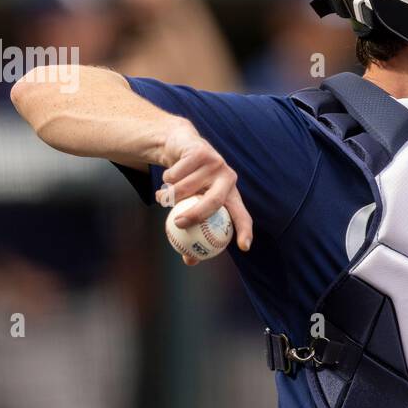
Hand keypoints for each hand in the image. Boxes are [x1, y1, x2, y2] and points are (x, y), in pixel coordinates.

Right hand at [155, 124, 253, 264]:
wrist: (181, 147)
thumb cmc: (189, 185)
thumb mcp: (191, 206)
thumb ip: (192, 230)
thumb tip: (189, 261)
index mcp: (231, 195)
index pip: (242, 215)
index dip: (245, 231)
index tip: (244, 247)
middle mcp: (228, 179)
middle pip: (214, 201)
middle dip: (196, 215)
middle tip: (178, 224)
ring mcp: (216, 164)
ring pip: (187, 187)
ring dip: (168, 196)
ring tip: (162, 199)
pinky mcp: (201, 152)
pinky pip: (176, 174)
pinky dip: (166, 180)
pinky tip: (167, 177)